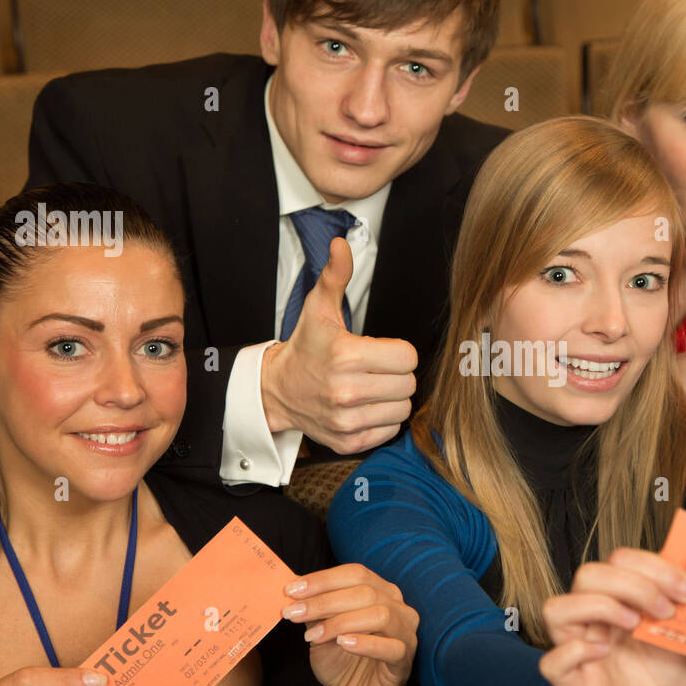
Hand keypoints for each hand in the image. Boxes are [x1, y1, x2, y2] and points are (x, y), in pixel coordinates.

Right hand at [260, 236, 417, 453]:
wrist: (276, 391)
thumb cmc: (306, 348)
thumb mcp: (319, 309)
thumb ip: (336, 276)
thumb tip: (342, 244)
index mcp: (346, 355)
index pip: (407, 356)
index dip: (398, 351)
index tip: (380, 350)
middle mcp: (347, 391)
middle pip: (409, 383)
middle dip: (397, 374)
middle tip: (376, 369)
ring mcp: (347, 420)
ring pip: (403, 409)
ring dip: (393, 398)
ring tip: (371, 388)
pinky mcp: (349, 441)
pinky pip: (390, 430)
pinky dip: (383, 420)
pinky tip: (365, 407)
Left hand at [283, 564, 417, 685]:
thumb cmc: (343, 662)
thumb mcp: (322, 631)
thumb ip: (316, 611)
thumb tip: (295, 591)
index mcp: (382, 593)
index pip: (356, 574)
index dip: (323, 579)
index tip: (291, 589)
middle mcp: (399, 608)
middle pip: (365, 592)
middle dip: (324, 601)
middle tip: (294, 612)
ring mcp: (406, 633)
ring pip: (380, 614)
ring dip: (340, 622)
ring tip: (312, 636)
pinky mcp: (405, 660)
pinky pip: (391, 647)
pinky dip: (365, 642)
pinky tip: (343, 643)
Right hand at [539, 548, 685, 685]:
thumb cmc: (672, 673)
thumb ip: (685, 605)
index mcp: (619, 598)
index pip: (619, 560)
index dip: (653, 567)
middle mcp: (593, 618)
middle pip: (587, 575)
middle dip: (631, 584)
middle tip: (666, 609)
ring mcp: (579, 649)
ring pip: (555, 609)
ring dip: (598, 606)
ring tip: (634, 624)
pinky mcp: (575, 685)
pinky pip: (551, 664)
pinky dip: (574, 652)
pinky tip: (604, 652)